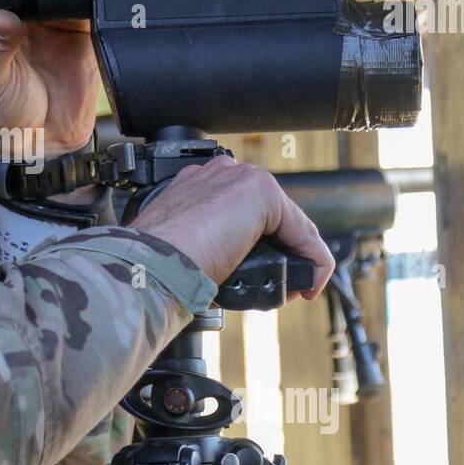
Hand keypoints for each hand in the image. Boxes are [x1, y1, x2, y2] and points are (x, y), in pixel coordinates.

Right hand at [129, 156, 334, 301]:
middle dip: (281, 253)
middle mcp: (218, 174)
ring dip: (297, 257)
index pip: (242, 213)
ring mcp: (238, 178)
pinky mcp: (260, 191)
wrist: (149, 265)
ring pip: (288, 223)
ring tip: (295, 290)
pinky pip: (303, 232)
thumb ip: (203, 245)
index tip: (258, 279)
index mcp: (194, 186)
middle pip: (270, 217)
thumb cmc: (154, 265)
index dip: (257, 248)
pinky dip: (314, 261)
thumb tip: (221, 269)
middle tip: (281, 288)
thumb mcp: (182, 250)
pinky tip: (308, 286)